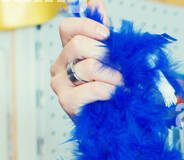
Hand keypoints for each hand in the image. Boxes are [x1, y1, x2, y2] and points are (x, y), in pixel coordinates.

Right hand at [50, 1, 120, 118]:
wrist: (120, 125)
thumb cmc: (116, 93)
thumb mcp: (115, 61)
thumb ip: (105, 35)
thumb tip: (95, 2)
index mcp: (69, 52)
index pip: (67, 29)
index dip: (87, 26)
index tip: (107, 34)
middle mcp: (60, 65)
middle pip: (77, 45)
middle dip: (106, 55)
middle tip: (122, 69)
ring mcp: (60, 83)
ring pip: (87, 68)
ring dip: (113, 77)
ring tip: (123, 86)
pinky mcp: (66, 102)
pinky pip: (87, 90)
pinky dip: (106, 91)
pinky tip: (115, 96)